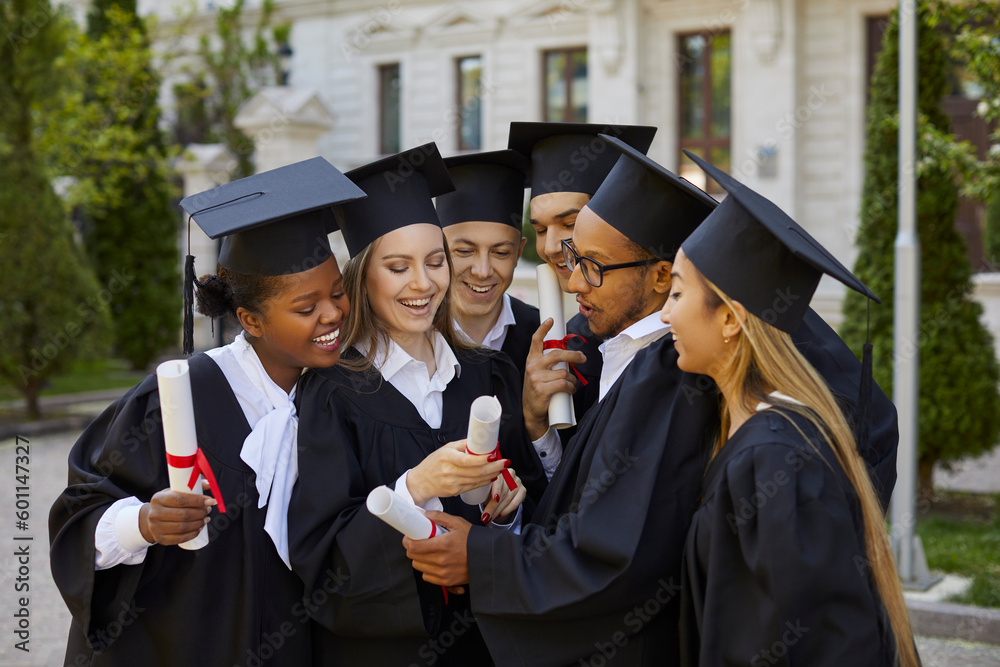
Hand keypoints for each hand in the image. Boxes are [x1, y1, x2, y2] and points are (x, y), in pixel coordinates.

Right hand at [139, 480, 215, 545]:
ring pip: (183, 527)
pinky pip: (180, 538)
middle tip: (209, 510)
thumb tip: (209, 484)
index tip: (211, 501)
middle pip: (183, 515)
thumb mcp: (175, 491)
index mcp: (158, 498)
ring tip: (206, 519)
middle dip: (200, 512)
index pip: (180, 500)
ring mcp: (156, 528)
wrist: (152, 518)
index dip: (198, 501)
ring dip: (199, 523)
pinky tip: (199, 528)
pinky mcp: (161, 539)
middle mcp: (155, 513)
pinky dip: (193, 534)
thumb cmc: (167, 503)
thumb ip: (191, 487)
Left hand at [403, 511, 471, 588]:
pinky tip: (435, 562)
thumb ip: (438, 517)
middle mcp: (442, 561)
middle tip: (420, 542)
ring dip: (420, 559)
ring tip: (429, 552)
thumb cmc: (474, 540)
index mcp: (443, 545)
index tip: (409, 537)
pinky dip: (428, 569)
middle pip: (413, 558)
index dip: (408, 541)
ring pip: (419, 567)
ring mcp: (444, 573)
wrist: (488, 557)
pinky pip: (427, 577)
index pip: (414, 547)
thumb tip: (422, 514)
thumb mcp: (458, 523)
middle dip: (413, 549)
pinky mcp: (446, 582)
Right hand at [407, 441, 509, 505]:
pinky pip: (473, 486)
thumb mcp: (445, 449)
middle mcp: (449, 471)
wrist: (421, 482)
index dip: (482, 459)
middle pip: (476, 471)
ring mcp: (453, 483)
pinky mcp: (456, 491)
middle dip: (494, 467)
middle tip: (505, 462)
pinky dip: (485, 481)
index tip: (494, 456)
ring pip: (477, 480)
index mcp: (446, 457)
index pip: (467, 460)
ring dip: (492, 474)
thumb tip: (480, 440)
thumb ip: (462, 445)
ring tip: (501, 468)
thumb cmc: (433, 463)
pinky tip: (492, 476)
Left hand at [480, 471, 524, 524]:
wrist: (499, 488)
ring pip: (508, 498)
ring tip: (490, 517)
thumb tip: (469, 493)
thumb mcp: (483, 484)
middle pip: (503, 492)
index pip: (499, 480)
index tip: (494, 499)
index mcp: (498, 468)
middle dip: (493, 506)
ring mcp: (518, 481)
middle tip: (486, 516)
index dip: (497, 490)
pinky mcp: (523, 490)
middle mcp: (510, 473)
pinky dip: (507, 510)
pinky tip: (499, 514)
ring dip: (498, 510)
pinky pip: (515, 503)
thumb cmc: (488, 486)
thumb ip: (480, 486)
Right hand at [523, 318, 584, 439]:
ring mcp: (536, 378)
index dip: (543, 329)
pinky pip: (563, 384)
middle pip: (557, 355)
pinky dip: (571, 387)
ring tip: (573, 385)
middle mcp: (532, 367)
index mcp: (531, 361)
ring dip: (573, 380)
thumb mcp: (538, 375)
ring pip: (563, 373)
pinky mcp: (541, 390)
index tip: (550, 320)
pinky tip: (571, 390)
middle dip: (573, 355)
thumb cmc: (538, 392)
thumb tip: (569, 358)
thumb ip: (548, 365)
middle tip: (583, 358)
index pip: (535, 341)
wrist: (531, 413)